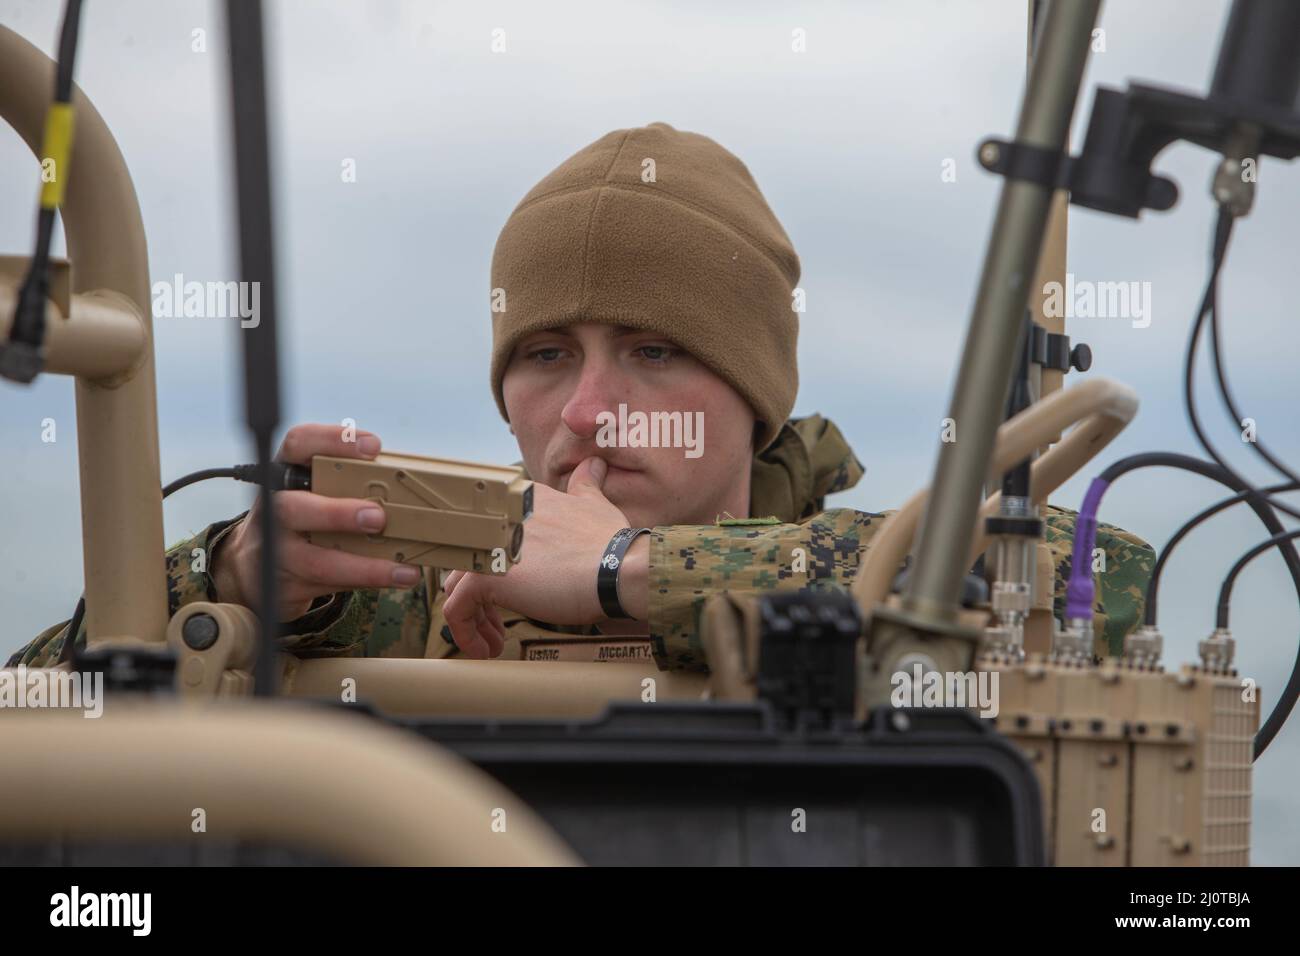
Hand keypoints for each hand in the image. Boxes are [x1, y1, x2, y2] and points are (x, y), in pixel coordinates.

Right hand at [211, 423, 423, 621]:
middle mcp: (271, 511)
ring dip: (363, 565)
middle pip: (292, 508)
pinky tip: (397, 576)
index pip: (296, 445)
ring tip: (401, 567)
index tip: (374, 446)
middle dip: (336, 513)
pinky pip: (328, 586)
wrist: (255, 571)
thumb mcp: (311, 493)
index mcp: (282, 475)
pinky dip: (366, 580)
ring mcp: (275, 552)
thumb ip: (344, 485)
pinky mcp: (286, 586)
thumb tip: (402, 491)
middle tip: (377, 517)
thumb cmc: (300, 521)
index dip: (332, 440)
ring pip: (316, 560)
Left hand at [441, 456, 635, 657]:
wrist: (618, 569)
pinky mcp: (485, 576)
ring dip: (473, 618)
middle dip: (480, 594)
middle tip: (499, 619)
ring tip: (493, 639)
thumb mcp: (595, 503)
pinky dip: (466, 634)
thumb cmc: (611, 543)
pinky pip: (455, 611)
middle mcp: (496, 517)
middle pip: (468, 559)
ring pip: (456, 585)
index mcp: (519, 500)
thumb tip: (594, 464)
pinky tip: (487, 649)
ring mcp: (487, 546)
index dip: (497, 565)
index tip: (512, 588)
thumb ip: (586, 483)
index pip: (487, 533)